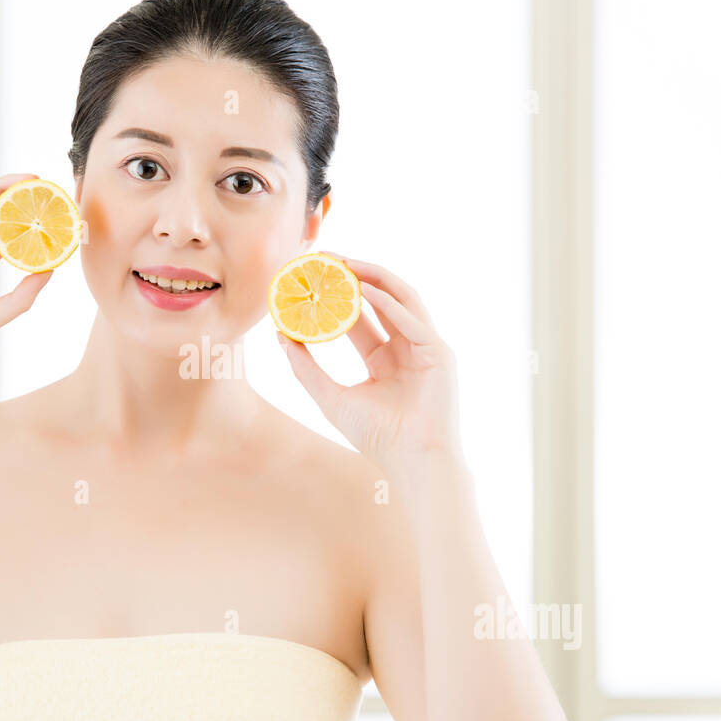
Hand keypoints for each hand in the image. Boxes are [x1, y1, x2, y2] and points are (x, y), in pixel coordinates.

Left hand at [277, 251, 463, 469]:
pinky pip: (412, 319)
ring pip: (401, 299)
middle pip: (381, 299)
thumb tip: (280, 336)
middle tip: (324, 258)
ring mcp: (426, 347)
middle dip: (354, 275)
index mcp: (385, 357)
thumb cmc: (377, 437)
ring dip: (373, 277)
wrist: (410, 462)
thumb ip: (305, 368)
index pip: (359, 316)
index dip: (335, 295)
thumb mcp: (331, 397)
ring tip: (343, 262)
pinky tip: (362, 290)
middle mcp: (407, 347)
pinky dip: (388, 302)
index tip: (309, 278)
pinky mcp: (440, 353)